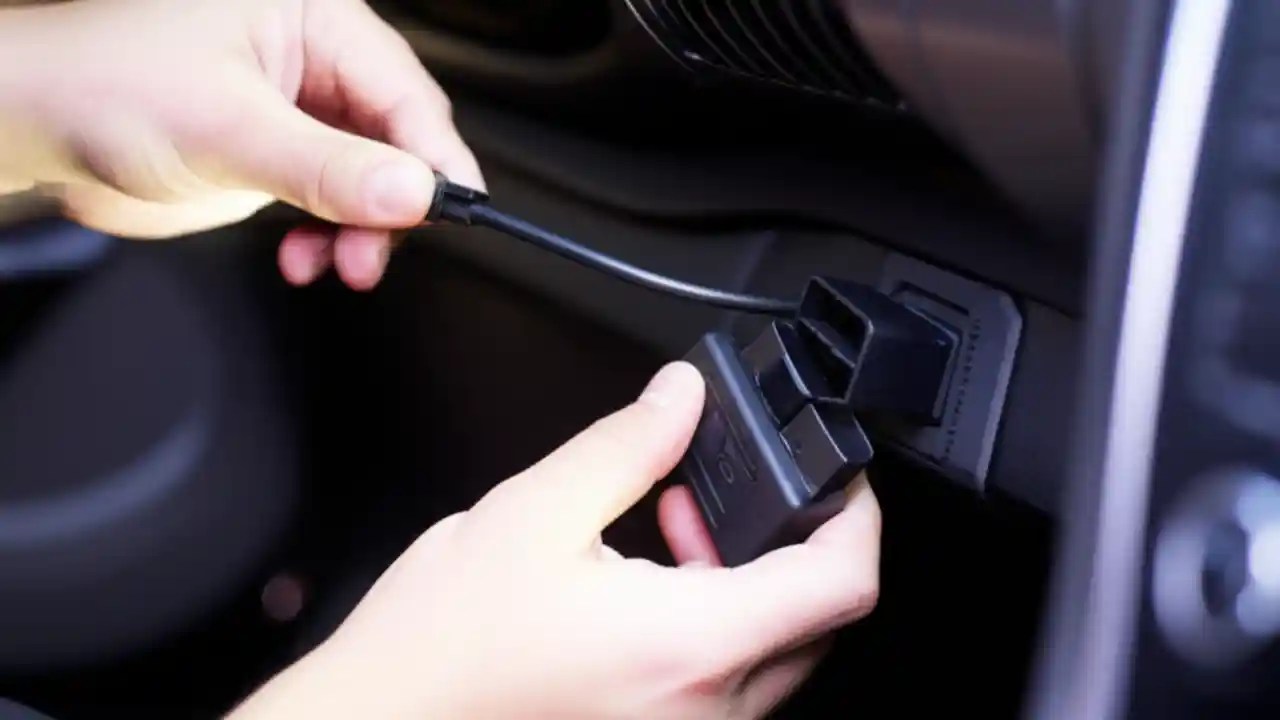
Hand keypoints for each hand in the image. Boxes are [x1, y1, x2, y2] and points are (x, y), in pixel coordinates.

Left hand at [0, 0, 481, 289]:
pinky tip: (305, 255)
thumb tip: (413, 192)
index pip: (403, 90)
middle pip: (397, 137)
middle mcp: (312, 56)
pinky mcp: (279, 151)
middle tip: (375, 252)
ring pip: (371, 175)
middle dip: (393, 203)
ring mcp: (297, 106)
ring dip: (361, 229)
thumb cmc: (100, 86)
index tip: (452, 209)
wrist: (31, 127)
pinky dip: (329, 235)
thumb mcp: (230, 130)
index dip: (432, 156)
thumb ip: (329, 168)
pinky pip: (334, 198)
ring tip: (338, 262)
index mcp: (313, 16)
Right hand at [231, 362, 880, 718]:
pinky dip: (716, 625)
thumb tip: (680, 397)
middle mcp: (706, 708)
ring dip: (748, 582)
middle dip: (790, 541)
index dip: (858, 516)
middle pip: (817, 618)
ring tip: (677, 528)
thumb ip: (627, 446)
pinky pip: (727, 684)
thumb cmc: (439, 651)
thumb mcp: (533, 515)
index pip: (841, 584)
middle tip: (730, 492)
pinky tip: (651, 585)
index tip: (838, 477)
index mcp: (690, 645)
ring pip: (774, 654)